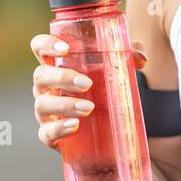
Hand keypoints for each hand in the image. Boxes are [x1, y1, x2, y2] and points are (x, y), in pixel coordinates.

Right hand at [31, 34, 148, 150]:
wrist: (108, 134)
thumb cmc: (106, 93)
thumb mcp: (118, 73)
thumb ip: (129, 58)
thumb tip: (140, 57)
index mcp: (57, 66)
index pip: (39, 47)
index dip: (46, 44)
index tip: (65, 49)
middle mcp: (46, 87)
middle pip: (40, 75)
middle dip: (62, 77)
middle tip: (87, 83)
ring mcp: (45, 112)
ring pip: (42, 104)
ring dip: (65, 104)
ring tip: (89, 107)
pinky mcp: (51, 136)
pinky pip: (46, 133)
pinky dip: (59, 128)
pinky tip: (74, 125)